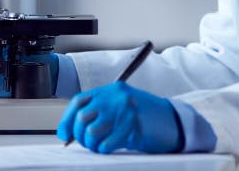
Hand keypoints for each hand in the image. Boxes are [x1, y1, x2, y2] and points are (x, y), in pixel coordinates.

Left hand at [56, 81, 182, 153]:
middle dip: (79, 135)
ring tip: (99, 147)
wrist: (174, 120)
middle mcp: (116, 97)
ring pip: (92, 130)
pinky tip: (109, 148)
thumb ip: (99, 112)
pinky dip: (104, 149)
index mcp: (111, 90)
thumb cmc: (145, 116)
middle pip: (83, 116)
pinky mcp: (133, 126)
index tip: (64, 135)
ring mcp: (125, 110)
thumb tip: (72, 130)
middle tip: (86, 143)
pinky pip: (107, 142)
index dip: (67, 120)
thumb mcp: (120, 107)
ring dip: (91, 144)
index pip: (79, 102)